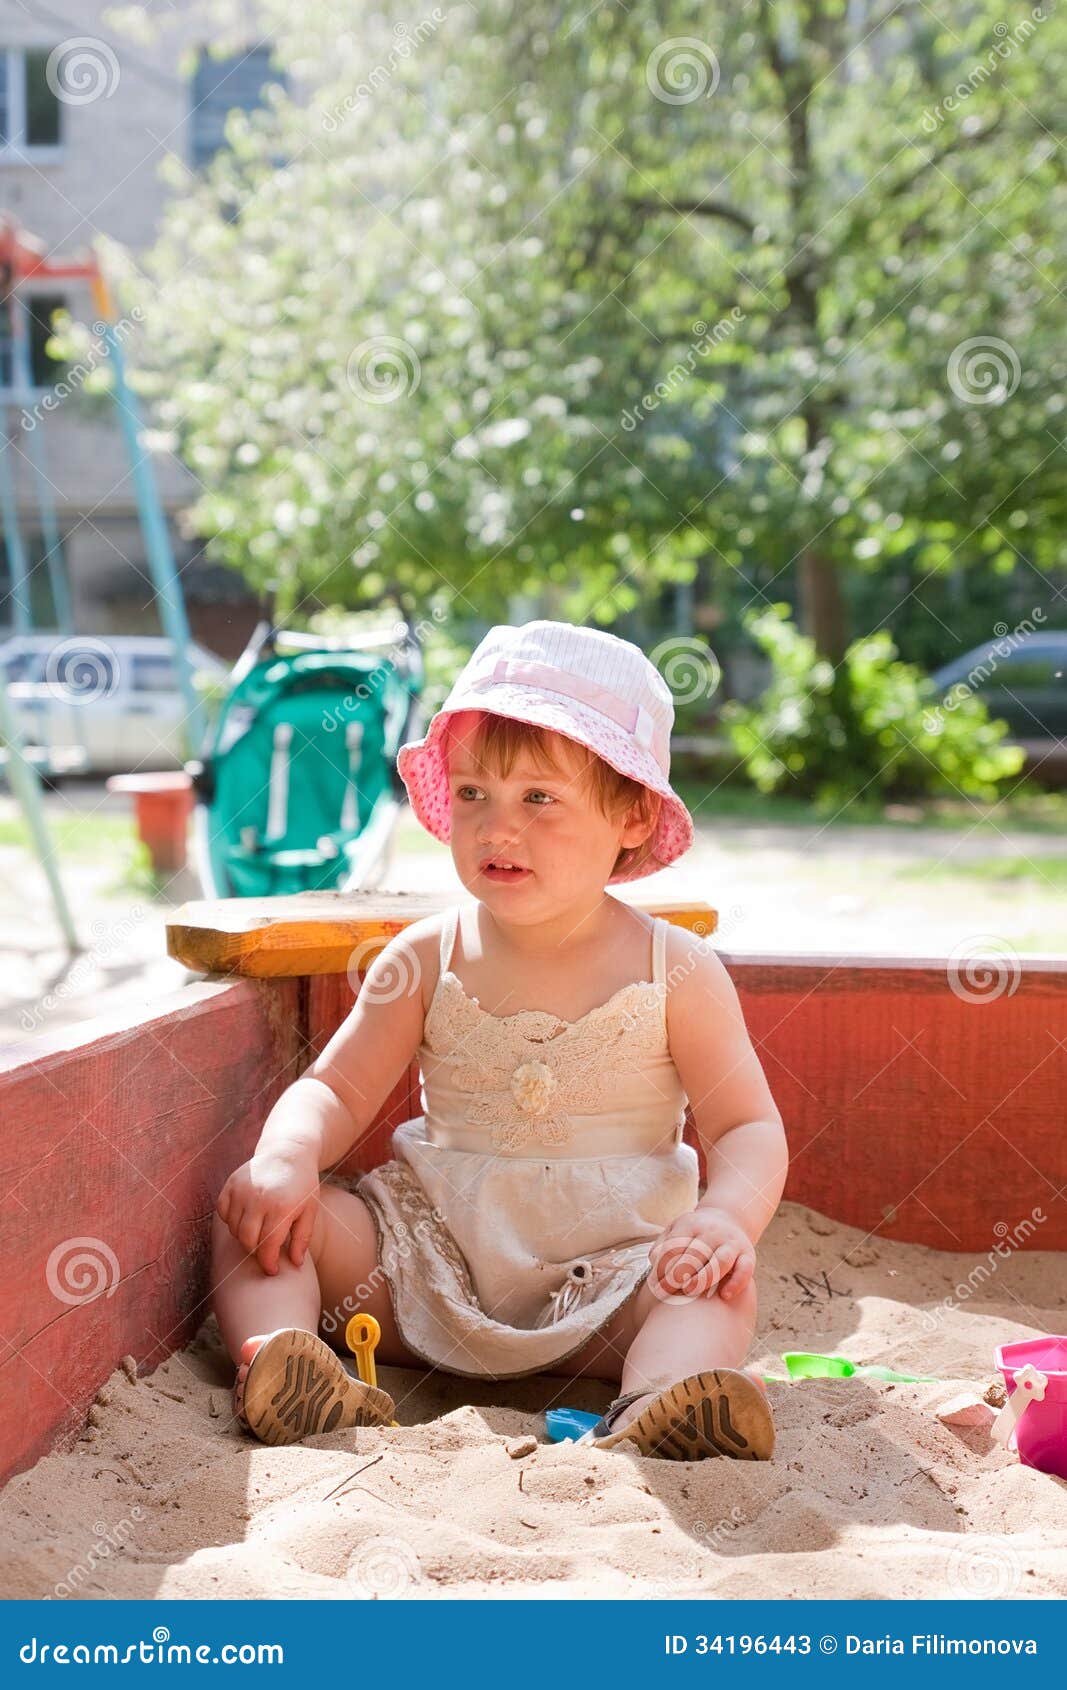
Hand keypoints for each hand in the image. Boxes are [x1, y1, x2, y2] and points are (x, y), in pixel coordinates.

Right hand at [216, 1151, 320, 1275]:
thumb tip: (296, 1264)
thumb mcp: (309, 1210)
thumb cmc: (302, 1184)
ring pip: (235, 1229)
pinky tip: (247, 1218)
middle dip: (256, 1252)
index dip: (269, 1263)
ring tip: (259, 1232)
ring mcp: (242, 1190)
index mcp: (281, 1207)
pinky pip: (223, 1214)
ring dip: (245, 1236)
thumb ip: (302, 1238)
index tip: (272, 1270)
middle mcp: (258, 1198)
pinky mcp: (230, 1185)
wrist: (288, 1152)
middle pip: (248, 1241)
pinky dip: (232, 1221)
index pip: (268, 1246)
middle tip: (266, 1251)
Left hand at [648, 1206, 755, 1302]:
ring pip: (721, 1261)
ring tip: (689, 1291)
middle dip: (677, 1275)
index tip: (655, 1285)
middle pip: (695, 1254)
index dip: (662, 1267)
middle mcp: (712, 1232)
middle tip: (665, 1293)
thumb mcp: (676, 1230)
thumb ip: (662, 1248)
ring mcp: (731, 1242)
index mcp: (691, 1224)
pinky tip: (724, 1295)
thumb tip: (655, 1271)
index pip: (674, 1246)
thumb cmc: (695, 1233)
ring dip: (704, 1277)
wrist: (729, 1217)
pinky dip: (736, 1283)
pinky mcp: (748, 1254)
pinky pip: (745, 1269)